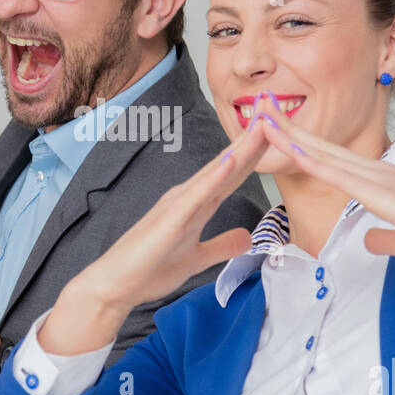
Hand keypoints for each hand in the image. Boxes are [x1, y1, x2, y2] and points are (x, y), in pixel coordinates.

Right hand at [38, 112, 271, 356]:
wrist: (115, 287)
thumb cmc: (149, 270)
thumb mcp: (197, 259)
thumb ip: (221, 245)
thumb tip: (248, 237)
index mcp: (196, 204)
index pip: (234, 174)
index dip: (257, 153)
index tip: (280, 130)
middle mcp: (188, 196)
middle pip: (229, 164)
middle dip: (254, 138)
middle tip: (277, 107)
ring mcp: (177, 205)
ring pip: (216, 172)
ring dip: (240, 148)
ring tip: (263, 123)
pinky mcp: (169, 220)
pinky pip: (195, 197)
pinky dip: (213, 178)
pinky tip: (230, 162)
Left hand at [253, 98, 394, 278]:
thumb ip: (386, 238)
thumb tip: (370, 241)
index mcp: (381, 181)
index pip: (333, 159)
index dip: (304, 144)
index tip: (278, 131)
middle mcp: (376, 171)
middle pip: (322, 146)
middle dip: (289, 128)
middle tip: (259, 108)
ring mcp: (378, 178)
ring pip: (323, 153)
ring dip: (291, 135)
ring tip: (262, 117)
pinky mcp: (380, 192)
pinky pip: (337, 173)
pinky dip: (311, 159)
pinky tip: (291, 149)